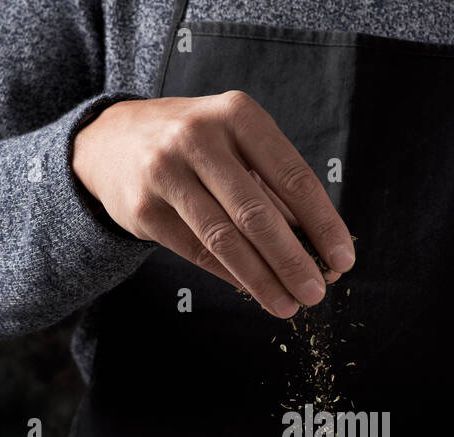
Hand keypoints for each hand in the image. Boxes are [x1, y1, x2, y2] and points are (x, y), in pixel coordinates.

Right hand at [72, 91, 354, 318]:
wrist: (111, 140)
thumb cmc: (196, 146)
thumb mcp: (237, 145)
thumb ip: (276, 190)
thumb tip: (321, 249)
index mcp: (237, 114)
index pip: (293, 176)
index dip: (322, 223)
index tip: (343, 260)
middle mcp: (199, 137)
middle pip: (256, 212)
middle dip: (292, 259)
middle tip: (317, 292)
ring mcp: (166, 172)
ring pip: (224, 238)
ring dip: (263, 278)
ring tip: (289, 304)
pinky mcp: (143, 209)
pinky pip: (197, 251)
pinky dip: (231, 276)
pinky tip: (255, 291)